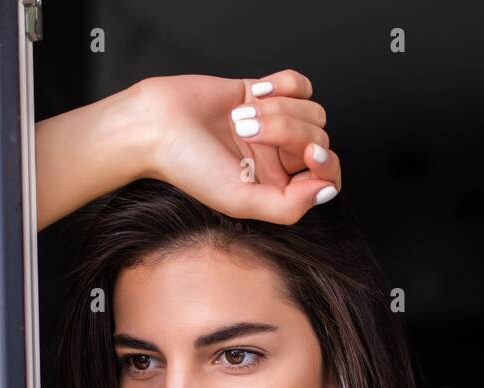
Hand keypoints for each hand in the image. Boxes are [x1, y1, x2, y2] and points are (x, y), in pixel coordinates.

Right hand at [133, 69, 341, 224]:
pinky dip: (284, 85)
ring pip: (311, 110)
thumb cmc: (189, 167)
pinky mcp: (263, 92)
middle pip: (319, 138)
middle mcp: (278, 156)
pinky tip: (255, 94)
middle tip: (248, 133)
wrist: (156, 125)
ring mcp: (274, 123)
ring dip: (279, 109)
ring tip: (242, 117)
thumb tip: (327, 190)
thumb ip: (289, 206)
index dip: (326, 164)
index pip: (326, 176)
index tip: (309, 156)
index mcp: (276, 185)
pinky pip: (300, 84)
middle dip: (288, 131)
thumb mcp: (241, 201)